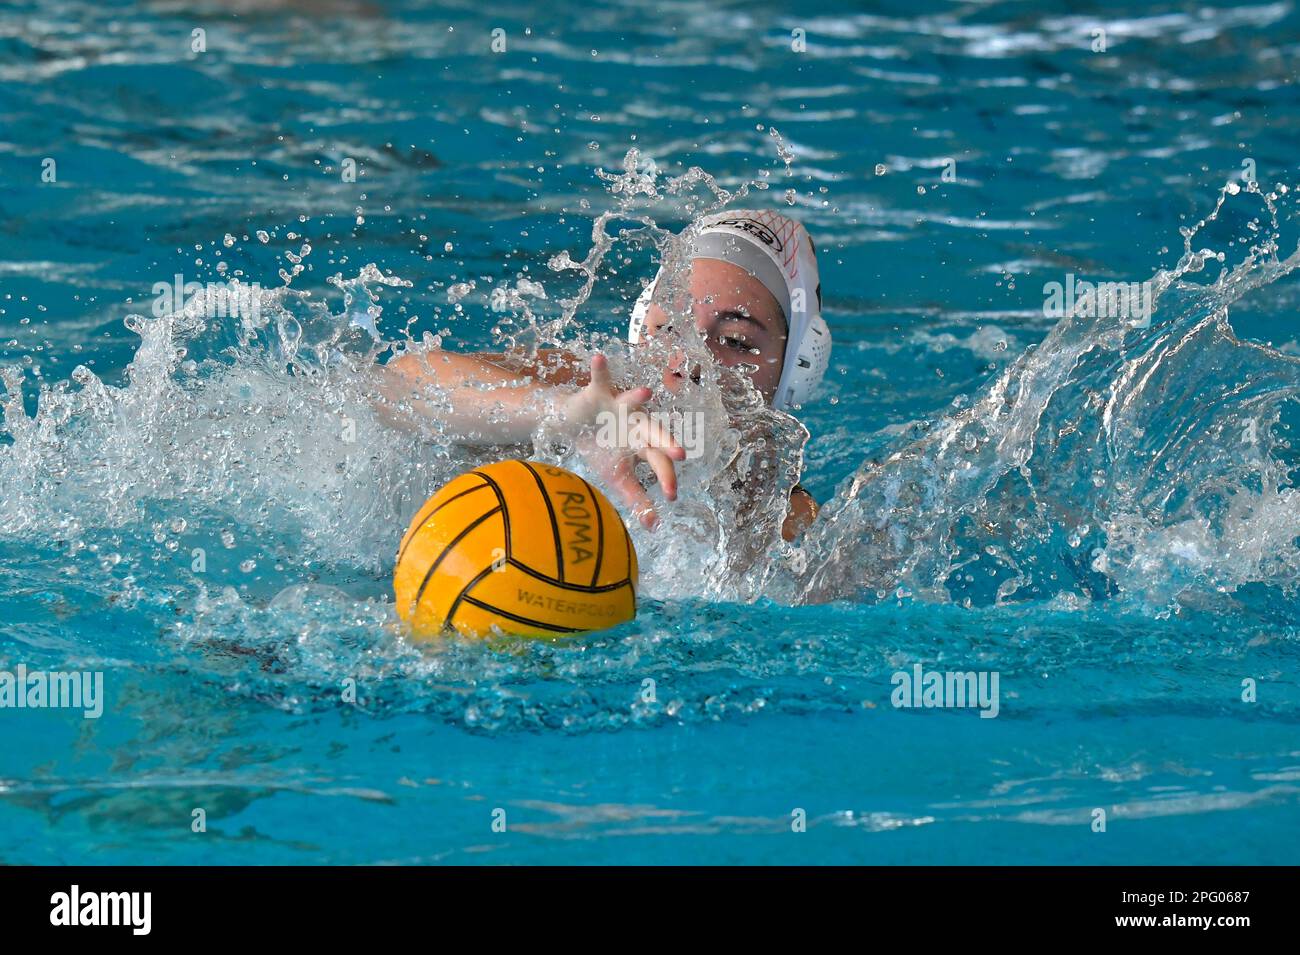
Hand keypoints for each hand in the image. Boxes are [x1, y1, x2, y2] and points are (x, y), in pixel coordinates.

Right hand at [560, 354, 685, 528]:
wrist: (572, 426)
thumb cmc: (602, 450)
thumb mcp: (618, 477)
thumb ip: (637, 499)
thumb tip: (655, 527)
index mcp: (644, 445)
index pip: (659, 462)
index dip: (666, 478)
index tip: (672, 496)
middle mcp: (638, 423)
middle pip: (655, 432)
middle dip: (666, 440)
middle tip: (680, 451)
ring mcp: (620, 405)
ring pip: (632, 402)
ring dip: (637, 397)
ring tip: (646, 392)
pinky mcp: (599, 392)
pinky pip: (600, 377)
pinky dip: (600, 368)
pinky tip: (599, 358)